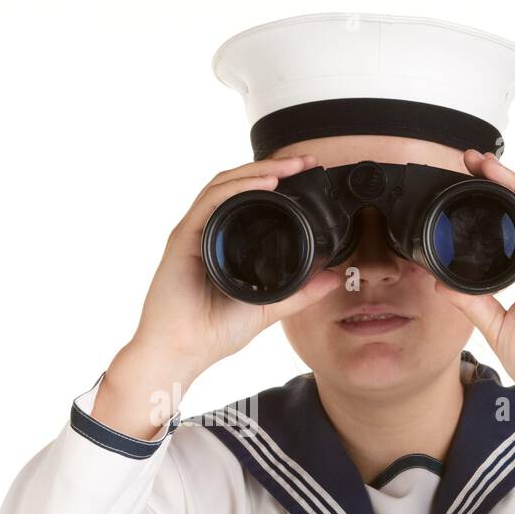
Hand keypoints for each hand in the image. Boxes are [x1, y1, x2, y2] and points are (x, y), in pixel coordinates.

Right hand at [93, 154, 339, 438]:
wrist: (182, 352)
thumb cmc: (212, 334)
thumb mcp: (268, 308)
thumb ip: (300, 293)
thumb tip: (332, 278)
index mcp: (224, 243)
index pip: (250, 200)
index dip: (277, 181)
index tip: (307, 173)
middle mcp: (207, 231)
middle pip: (238, 185)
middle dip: (272, 167)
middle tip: (305, 161)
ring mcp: (193, 232)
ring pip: (224, 185)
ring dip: (257, 171)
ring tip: (288, 167)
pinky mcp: (183, 238)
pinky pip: (210, 202)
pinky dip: (237, 188)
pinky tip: (262, 184)